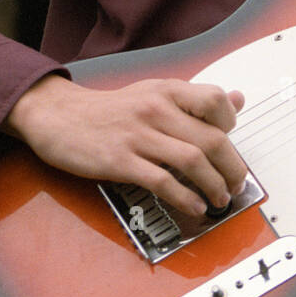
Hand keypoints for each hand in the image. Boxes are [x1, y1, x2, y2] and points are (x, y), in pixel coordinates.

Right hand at [3, 73, 246, 216]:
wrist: (58, 116)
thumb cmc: (109, 110)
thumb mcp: (153, 92)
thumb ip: (195, 100)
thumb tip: (237, 99)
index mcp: (167, 90)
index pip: (216, 102)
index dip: (232, 126)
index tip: (232, 145)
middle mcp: (156, 109)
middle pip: (211, 139)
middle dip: (232, 168)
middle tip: (238, 184)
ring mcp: (138, 135)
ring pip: (192, 161)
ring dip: (214, 186)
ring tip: (220, 199)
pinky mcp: (121, 161)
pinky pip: (162, 181)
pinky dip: (185, 197)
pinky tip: (194, 206)